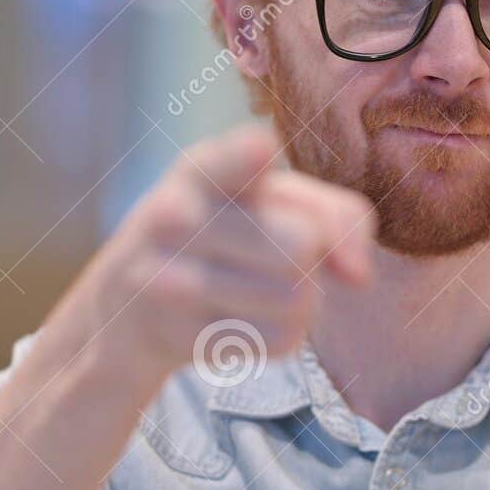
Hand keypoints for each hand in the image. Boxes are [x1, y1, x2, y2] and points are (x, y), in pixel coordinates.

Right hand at [52, 123, 375, 391]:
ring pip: (297, 297)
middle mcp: (176, 217)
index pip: (234, 158)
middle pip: (302, 243)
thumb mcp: (266, 199)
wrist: (130, 304)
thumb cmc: (223, 235)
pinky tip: (238, 318)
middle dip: (309, 257)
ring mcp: (169, 280)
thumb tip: (359, 275)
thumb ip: (332, 213)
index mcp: (204, 169)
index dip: (249, 155)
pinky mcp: (178, 336)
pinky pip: (282, 339)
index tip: (260, 150)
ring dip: (299, 300)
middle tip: (273, 256)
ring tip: (254, 289)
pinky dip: (280, 333)